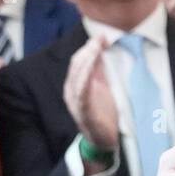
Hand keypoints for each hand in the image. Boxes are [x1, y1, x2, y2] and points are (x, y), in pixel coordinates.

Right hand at [63, 35, 118, 151]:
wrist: (103, 139)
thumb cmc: (102, 112)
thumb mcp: (101, 86)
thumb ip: (99, 70)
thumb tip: (100, 49)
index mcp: (76, 84)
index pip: (79, 61)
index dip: (89, 48)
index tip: (102, 36)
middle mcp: (72, 91)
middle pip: (76, 66)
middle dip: (87, 51)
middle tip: (100, 39)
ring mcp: (75, 101)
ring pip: (77, 77)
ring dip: (86, 61)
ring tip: (95, 49)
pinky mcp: (83, 111)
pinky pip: (81, 94)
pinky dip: (84, 81)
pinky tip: (89, 71)